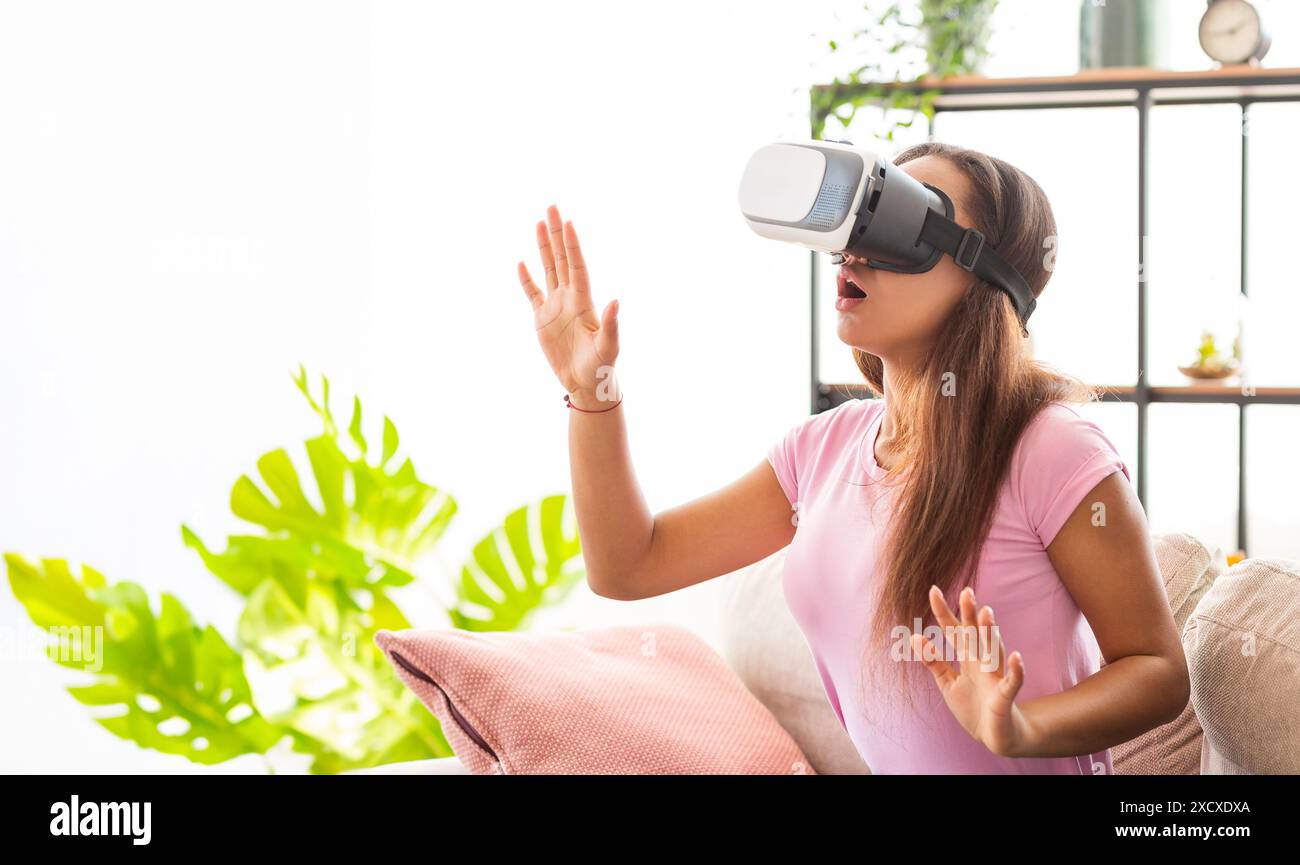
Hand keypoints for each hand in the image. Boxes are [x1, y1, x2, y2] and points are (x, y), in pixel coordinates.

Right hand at [516, 204, 619, 408]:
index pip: (577, 266)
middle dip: (557, 234)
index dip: (573, 245)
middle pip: (562, 258)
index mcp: (584, 301)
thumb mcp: (608, 347)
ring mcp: (555, 307)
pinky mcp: (542, 320)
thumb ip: (611, 324)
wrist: (586, 383)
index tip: (568, 223)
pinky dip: (526, 279)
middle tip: (552, 207)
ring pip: (548, 269)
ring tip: (539, 223)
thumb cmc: (601, 366)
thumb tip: (616, 301)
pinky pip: (532, 293)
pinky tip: (521, 262)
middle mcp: (569, 298)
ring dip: (544, 247)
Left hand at [910, 585, 1035, 757]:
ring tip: (988, 614)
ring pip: (993, 652)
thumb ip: (933, 661)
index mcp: (966, 658)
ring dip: (990, 634)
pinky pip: (1012, 682)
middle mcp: (982, 662)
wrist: (995, 737)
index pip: (954, 630)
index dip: (944, 612)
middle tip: (967, 592)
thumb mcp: (948, 683)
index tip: (933, 590)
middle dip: (971, 615)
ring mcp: (994, 677)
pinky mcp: (1005, 696)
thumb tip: (914, 637)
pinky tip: (1015, 657)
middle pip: (975, 635)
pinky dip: (1015, 670)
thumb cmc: (972, 707)